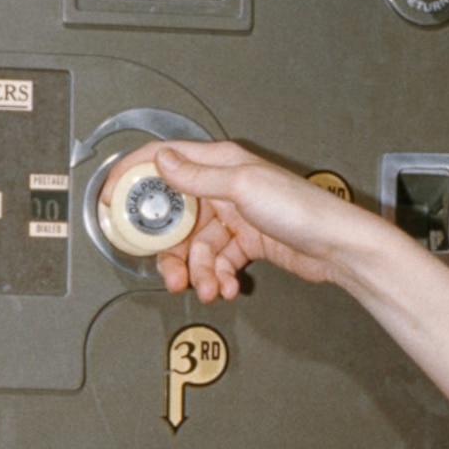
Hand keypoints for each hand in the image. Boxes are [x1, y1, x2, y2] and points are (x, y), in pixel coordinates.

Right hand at [147, 140, 362, 302]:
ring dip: (197, 272)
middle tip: (170, 273)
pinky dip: (217, 277)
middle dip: (169, 251)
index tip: (111, 202)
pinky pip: (216, 261)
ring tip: (207, 287)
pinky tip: (226, 285)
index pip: (162, 161)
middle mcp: (223, 187)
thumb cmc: (302, 209)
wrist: (337, 247)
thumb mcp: (242, 186)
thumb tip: (161, 161)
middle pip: (174, 218)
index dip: (132, 179)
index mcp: (219, 163)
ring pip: (195, 247)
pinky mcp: (246, 242)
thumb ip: (197, 176)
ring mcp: (234, 216)